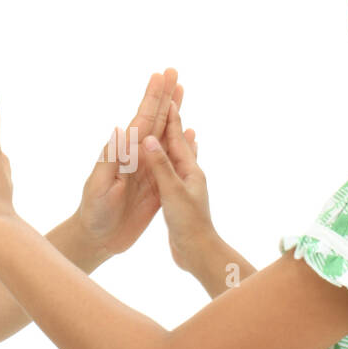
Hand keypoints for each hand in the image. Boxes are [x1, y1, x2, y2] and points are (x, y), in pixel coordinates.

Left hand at [75, 69, 190, 258]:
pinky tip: (192, 134)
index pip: (142, 118)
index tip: (161, 75)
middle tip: (174, 72)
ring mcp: (148, 169)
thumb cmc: (94, 211)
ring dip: (175, 114)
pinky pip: (173, 160)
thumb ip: (111, 159)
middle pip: (156, 120)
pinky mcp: (157, 185)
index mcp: (125, 152)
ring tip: (182, 92)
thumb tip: (122, 128)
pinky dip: (184, 145)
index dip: (153, 97)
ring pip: (166, 135)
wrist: (98, 237)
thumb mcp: (99, 185)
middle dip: (165, 96)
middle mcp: (138, 155)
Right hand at [137, 95, 214, 273]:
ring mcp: (184, 187)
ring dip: (168, 141)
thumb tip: (150, 138)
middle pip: (178, 143)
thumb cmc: (187, 223)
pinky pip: (170, 174)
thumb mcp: (172, 191)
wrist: (197, 252)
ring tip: (167, 126)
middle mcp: (189, 175)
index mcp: (190, 170)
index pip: (177, 138)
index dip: (171, 117)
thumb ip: (161, 166)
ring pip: (174, 158)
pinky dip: (166, 162)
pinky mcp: (178, 199)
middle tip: (168, 101)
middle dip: (171, 123)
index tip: (167, 96)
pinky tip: (168, 163)